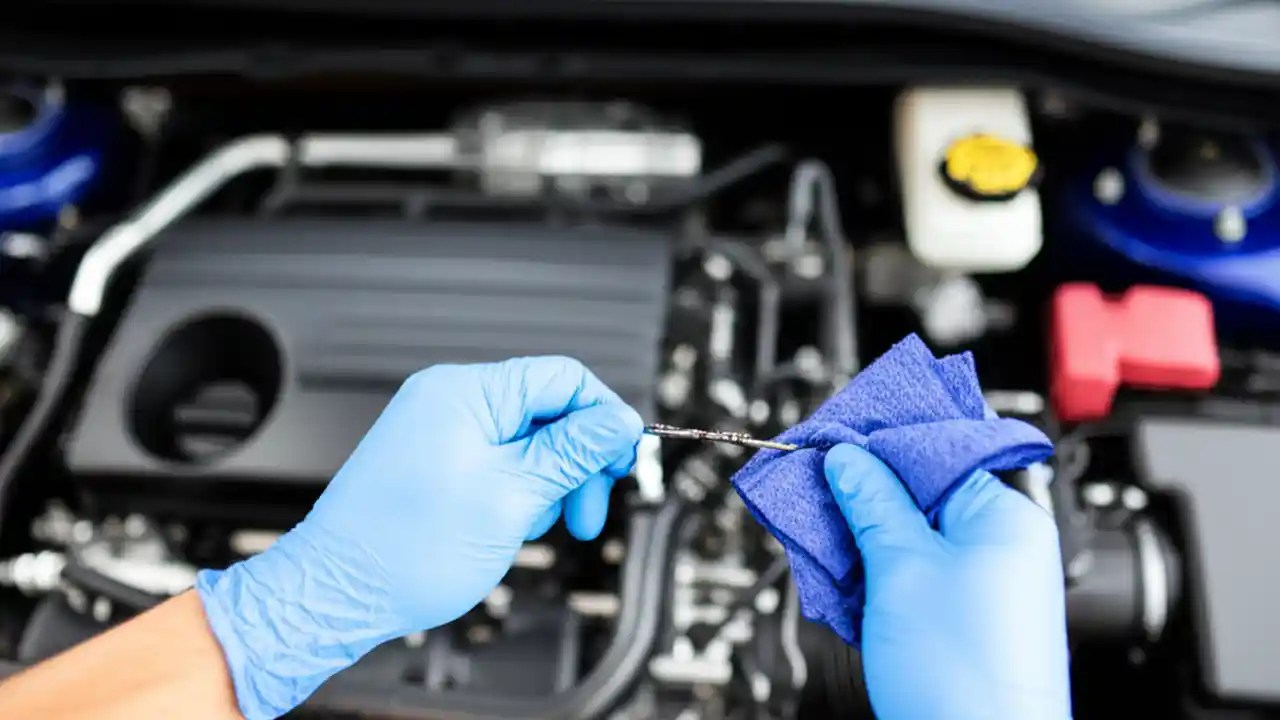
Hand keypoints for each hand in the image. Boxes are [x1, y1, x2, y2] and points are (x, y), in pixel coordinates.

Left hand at [196, 357, 642, 718]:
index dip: (603, 419)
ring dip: (549, 481)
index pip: (564, 378)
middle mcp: (449, 398)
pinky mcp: (433, 457)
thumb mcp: (514, 497)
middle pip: (549, 409)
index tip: (622, 461)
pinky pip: (498, 458)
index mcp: (466, 392)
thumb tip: (618, 421)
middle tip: (588, 510)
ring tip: (535, 526)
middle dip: (579, 461)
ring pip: (527, 439)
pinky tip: (510, 524)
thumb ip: (573, 452)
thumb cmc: (405, 551)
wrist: (338, 594)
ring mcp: (438, 428)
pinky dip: (518, 489)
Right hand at [824, 444, 1070, 719]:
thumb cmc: (962, 675)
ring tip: (828, 548)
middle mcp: (1004, 543)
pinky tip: (849, 584)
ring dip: (867, 539)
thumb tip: (849, 457)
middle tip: (818, 495)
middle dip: (867, 496)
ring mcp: (986, 581)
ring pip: (913, 535)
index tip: (835, 441)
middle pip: (922, 492)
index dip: (881, 444)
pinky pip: (917, 573)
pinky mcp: (966, 614)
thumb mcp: (900, 569)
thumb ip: (872, 502)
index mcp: (1005, 516)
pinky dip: (880, 574)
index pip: (936, 449)